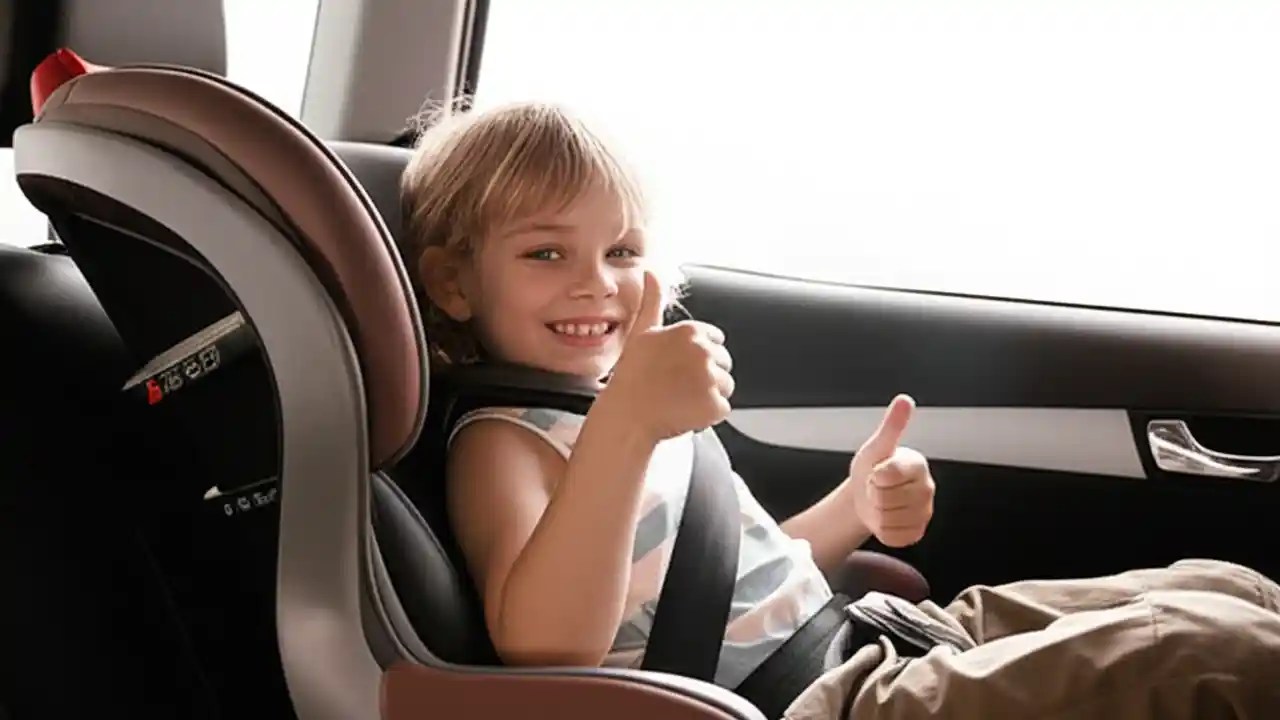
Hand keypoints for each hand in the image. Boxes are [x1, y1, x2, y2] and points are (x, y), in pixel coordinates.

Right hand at [603, 272, 734, 441]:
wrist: (626, 416)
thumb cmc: (631, 376)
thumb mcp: (641, 332)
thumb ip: (653, 300)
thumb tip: (652, 272)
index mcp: (691, 331)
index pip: (716, 341)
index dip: (699, 356)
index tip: (680, 367)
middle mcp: (704, 351)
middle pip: (723, 363)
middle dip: (707, 374)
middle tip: (678, 386)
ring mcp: (711, 379)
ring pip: (725, 386)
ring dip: (709, 395)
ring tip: (681, 399)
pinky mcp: (715, 404)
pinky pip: (722, 408)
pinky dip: (708, 414)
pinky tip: (686, 412)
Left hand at [847, 395, 934, 546]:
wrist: (866, 496)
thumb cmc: (872, 467)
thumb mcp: (877, 446)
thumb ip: (891, 426)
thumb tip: (905, 400)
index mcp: (918, 464)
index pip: (887, 475)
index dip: (873, 476)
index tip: (875, 472)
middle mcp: (927, 488)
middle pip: (886, 499)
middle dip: (873, 495)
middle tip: (875, 488)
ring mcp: (924, 512)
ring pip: (888, 519)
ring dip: (876, 513)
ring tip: (880, 502)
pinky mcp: (917, 533)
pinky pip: (893, 537)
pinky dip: (882, 530)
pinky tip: (885, 518)